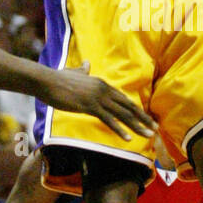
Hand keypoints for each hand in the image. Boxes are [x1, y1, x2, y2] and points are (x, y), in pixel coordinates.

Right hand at [37, 60, 156, 140]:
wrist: (47, 81)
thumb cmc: (58, 79)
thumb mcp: (74, 73)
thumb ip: (83, 71)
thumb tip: (87, 64)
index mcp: (102, 84)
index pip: (124, 100)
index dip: (136, 110)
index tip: (147, 119)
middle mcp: (104, 90)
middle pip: (128, 106)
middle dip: (143, 118)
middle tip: (155, 129)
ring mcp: (97, 98)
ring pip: (122, 114)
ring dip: (137, 126)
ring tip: (148, 135)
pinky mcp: (89, 106)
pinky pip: (109, 120)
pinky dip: (120, 129)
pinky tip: (128, 139)